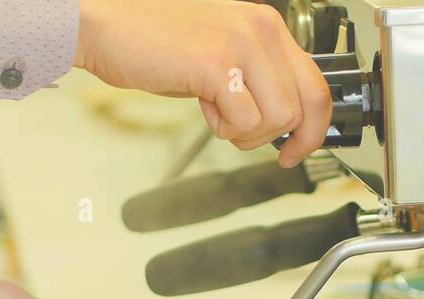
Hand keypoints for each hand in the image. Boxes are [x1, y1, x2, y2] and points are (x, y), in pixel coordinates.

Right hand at [76, 0, 330, 167]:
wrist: (107, 27)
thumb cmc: (155, 43)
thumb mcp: (220, 55)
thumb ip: (256, 78)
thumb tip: (283, 120)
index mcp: (266, 25)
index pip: (316, 83)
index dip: (314, 126)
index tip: (298, 148)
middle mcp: (261, 29)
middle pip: (305, 105)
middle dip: (285, 138)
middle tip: (266, 148)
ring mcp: (241, 45)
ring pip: (279, 118)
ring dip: (248, 133)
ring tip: (219, 116)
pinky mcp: (218, 65)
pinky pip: (246, 121)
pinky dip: (225, 129)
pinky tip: (204, 108)